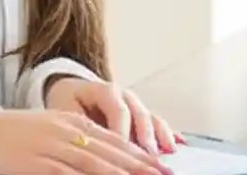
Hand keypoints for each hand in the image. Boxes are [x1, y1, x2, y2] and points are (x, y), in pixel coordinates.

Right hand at [0, 109, 173, 174]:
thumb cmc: (19, 132)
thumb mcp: (55, 127)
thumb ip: (82, 138)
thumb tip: (110, 155)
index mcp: (74, 122)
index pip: (115, 139)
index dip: (140, 154)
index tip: (161, 165)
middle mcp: (68, 132)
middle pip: (110, 151)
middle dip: (140, 166)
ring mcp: (53, 147)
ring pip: (94, 163)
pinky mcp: (36, 163)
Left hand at [44, 78, 180, 155]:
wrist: (74, 92)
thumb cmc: (69, 103)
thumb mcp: (67, 111)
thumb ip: (80, 125)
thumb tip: (86, 143)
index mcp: (105, 90)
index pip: (118, 109)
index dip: (123, 129)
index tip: (122, 148)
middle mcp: (125, 96)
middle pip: (140, 114)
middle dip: (146, 136)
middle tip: (149, 155)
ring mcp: (137, 106)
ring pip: (153, 118)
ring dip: (160, 136)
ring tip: (167, 152)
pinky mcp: (143, 118)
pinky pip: (159, 124)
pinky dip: (168, 134)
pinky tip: (178, 144)